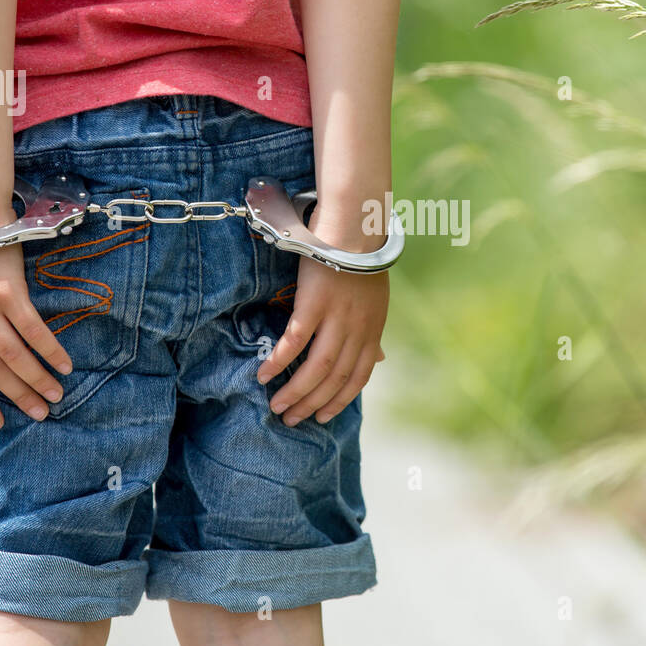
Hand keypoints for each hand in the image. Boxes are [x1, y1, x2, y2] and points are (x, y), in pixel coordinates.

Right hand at [256, 206, 388, 426]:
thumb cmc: (362, 261)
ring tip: (277, 407)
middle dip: (313, 404)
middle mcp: (358, 330)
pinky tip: (264, 375)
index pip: (359, 377)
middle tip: (291, 420)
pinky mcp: (314, 304)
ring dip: (296, 392)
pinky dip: (279, 362)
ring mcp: (337, 318)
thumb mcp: (377, 302)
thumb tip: (381, 359)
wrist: (355, 226)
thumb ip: (373, 333)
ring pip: (317, 368)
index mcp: (374, 331)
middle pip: (335, 379)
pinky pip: (295, 342)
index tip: (323, 418)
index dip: (340, 401)